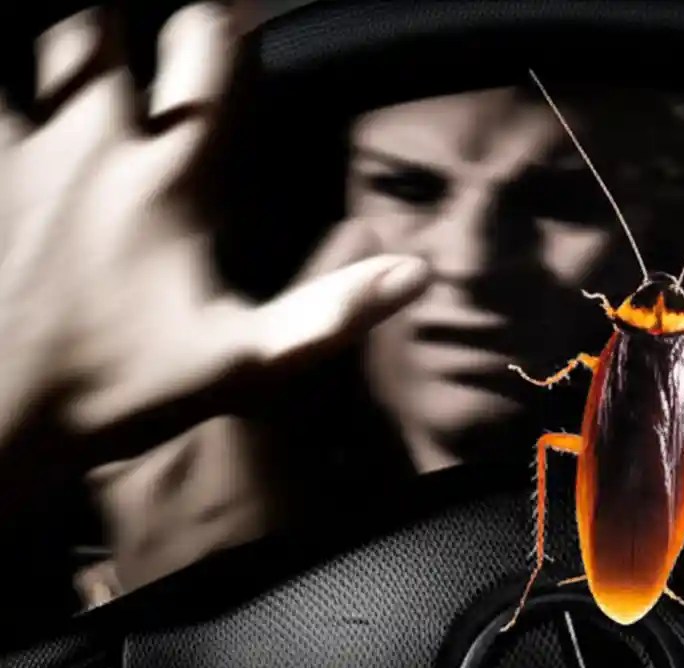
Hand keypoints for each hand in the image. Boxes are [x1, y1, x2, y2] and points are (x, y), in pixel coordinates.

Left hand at [0, 4, 428, 471]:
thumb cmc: (120, 388)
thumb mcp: (246, 365)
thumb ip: (332, 313)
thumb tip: (416, 273)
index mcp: (171, 177)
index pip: (206, 50)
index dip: (222, 27)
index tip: (227, 31)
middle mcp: (95, 146)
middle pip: (100, 28)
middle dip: (124, 18)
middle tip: (141, 34)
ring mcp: (25, 154)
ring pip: (41, 51)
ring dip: (66, 44)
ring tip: (82, 52)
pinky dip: (6, 94)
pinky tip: (18, 103)